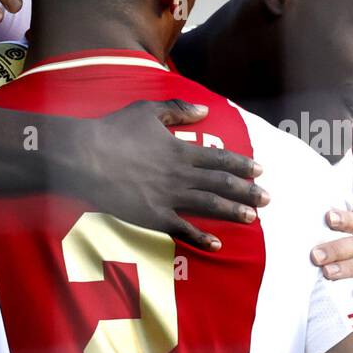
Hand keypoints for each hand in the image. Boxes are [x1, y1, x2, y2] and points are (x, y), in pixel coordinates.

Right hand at [60, 99, 269, 250]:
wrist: (83, 157)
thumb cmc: (113, 131)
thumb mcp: (147, 111)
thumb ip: (178, 109)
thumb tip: (204, 110)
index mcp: (181, 149)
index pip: (220, 159)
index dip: (242, 165)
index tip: (260, 170)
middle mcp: (181, 174)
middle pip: (222, 184)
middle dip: (247, 191)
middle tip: (268, 198)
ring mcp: (168, 196)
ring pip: (209, 205)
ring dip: (233, 212)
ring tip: (253, 218)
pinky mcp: (153, 216)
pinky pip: (183, 229)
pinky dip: (201, 238)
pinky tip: (217, 244)